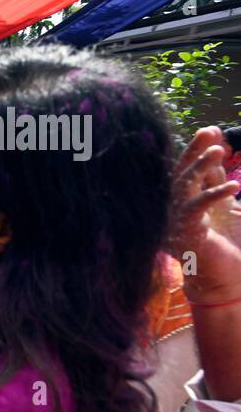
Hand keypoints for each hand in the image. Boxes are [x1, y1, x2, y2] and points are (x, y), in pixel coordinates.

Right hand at [170, 126, 240, 299]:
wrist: (227, 281)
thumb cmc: (230, 247)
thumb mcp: (228, 208)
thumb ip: (219, 184)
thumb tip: (216, 154)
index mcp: (187, 202)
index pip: (190, 169)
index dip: (199, 149)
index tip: (212, 130)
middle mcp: (178, 209)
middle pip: (181, 173)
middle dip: (195, 151)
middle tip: (209, 131)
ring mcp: (178, 221)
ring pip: (183, 187)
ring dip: (200, 167)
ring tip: (218, 151)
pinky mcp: (185, 233)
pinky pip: (196, 208)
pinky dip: (214, 195)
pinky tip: (233, 185)